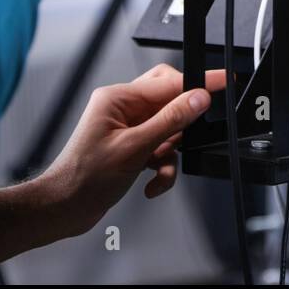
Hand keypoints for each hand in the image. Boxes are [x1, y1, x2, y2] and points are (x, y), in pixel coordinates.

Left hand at [43, 64, 224, 237]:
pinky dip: (162, 167)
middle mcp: (122, 109)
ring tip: (157, 168)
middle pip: (169, 102)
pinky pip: (161, 149)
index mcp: (118, 98)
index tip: (223, 79)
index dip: (197, 82)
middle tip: (188, 135)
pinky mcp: (132, 147)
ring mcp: (127, 128)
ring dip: (169, 154)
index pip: (168, 82)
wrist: (65, 208)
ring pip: (168, 130)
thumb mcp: (134, 148)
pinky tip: (152, 182)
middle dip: (180, 124)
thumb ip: (170, 121)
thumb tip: (198, 99)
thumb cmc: (84, 177)